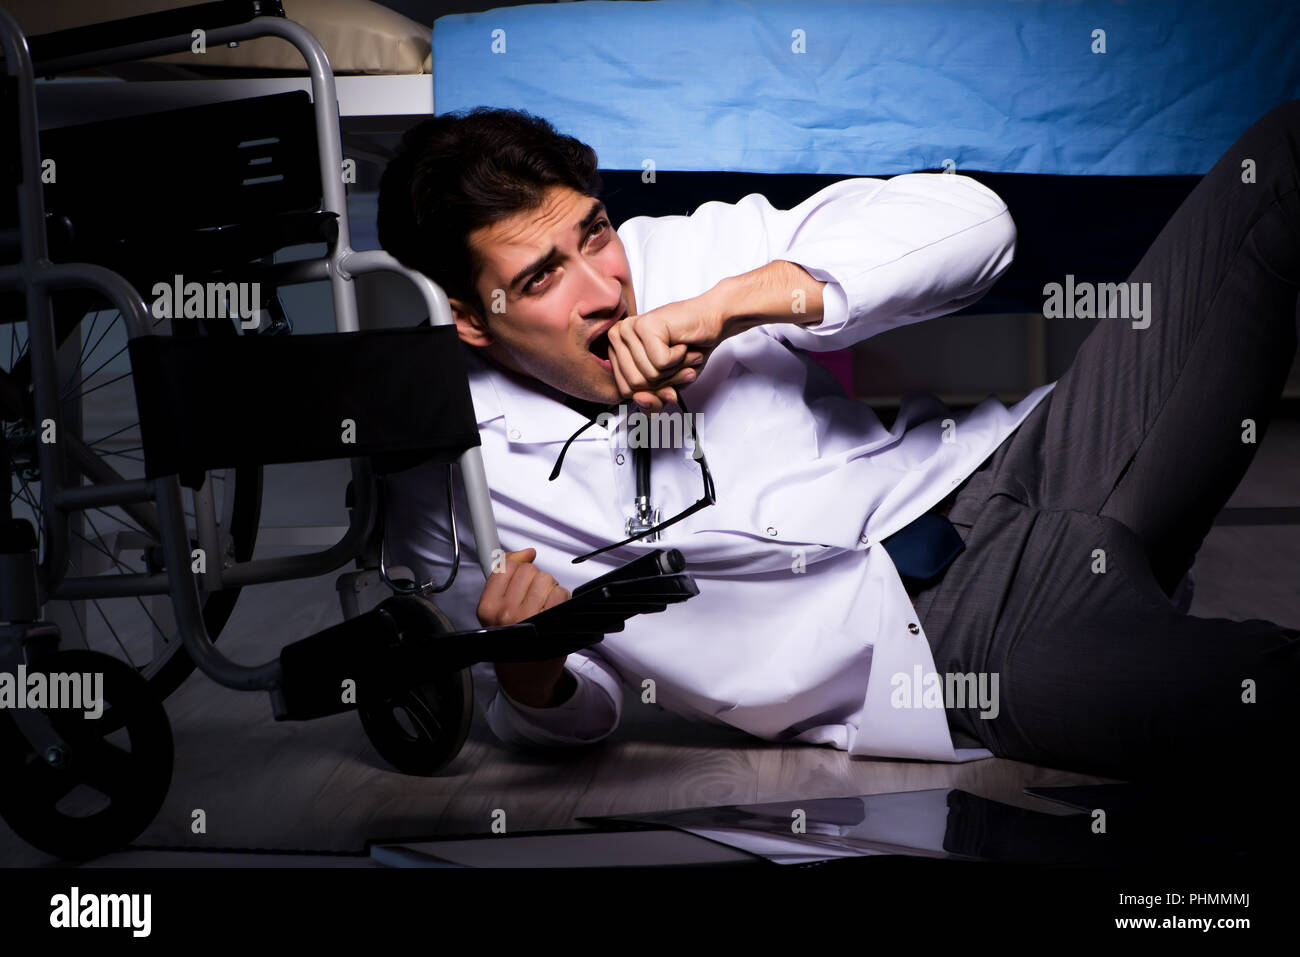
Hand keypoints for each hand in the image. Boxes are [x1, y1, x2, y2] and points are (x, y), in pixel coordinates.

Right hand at [479, 547, 572, 707]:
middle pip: (529, 571)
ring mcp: (528, 618)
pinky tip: (555, 611)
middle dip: (535, 580)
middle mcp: (505, 613)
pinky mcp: (550, 623)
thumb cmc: (512, 641)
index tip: (523, 566)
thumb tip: (526, 553)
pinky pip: (560, 592)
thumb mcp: (496, 609)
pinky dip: (562, 598)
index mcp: (488, 608)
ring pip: (546, 579)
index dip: (518, 563)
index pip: (504, 566)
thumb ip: (505, 577)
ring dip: (549, 589)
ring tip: (544, 606)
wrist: (525, 676)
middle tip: (533, 597)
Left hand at [606, 294, 723, 411]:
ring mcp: (629, 329)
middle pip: (635, 386)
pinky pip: (660, 363)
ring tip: (681, 353)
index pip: (625, 391)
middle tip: (678, 364)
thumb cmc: (689, 350)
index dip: (653, 391)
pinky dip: (680, 359)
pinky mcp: (646, 325)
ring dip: (675, 370)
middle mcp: (617, 337)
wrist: (712, 323)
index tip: (668, 376)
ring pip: (647, 376)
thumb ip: (651, 403)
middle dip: (665, 382)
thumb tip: (640, 400)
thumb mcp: (668, 388)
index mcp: (615, 351)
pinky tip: (682, 345)